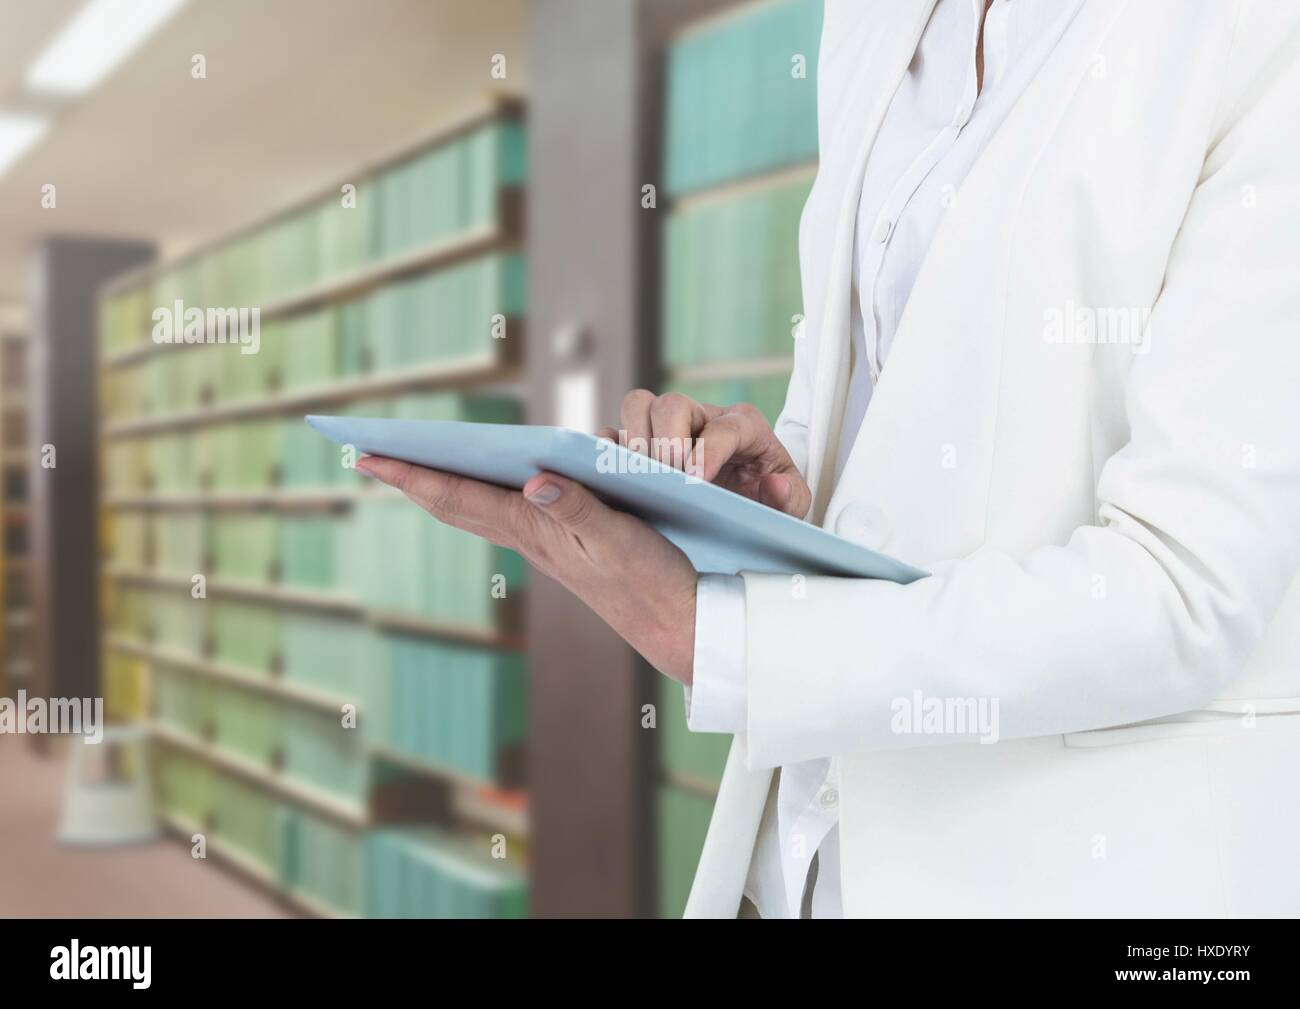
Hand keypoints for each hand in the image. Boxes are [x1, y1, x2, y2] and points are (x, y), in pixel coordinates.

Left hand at [354, 456, 698, 684]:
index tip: (365, 456)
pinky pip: (503, 513)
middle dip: (409, 477)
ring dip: (438, 486)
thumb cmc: (652, 580)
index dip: (410, 474)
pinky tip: (481, 484)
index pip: (457, 496)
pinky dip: (478, 493)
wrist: (677, 624)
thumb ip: (576, 507)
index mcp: (534, 530)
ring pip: (475, 509)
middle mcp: (529, 537)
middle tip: (366, 454)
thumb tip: (533, 479)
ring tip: (408, 466)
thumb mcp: (619, 538)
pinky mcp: (563, 545)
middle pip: (453, 502)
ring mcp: (543, 544)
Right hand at [598, 391, 811, 518]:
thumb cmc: (764, 501)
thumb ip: (789, 498)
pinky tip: (614, 482)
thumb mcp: (790, 507)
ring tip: (641, 480)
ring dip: (634, 440)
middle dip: (665, 442)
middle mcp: (702, 418)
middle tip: (667, 481)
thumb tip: (772, 485)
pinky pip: (612, 433)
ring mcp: (668, 428)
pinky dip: (607, 452)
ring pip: (638, 406)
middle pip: (671, 404)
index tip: (696, 480)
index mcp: (744, 427)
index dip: (709, 449)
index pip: (724, 427)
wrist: (744, 506)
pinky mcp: (640, 443)